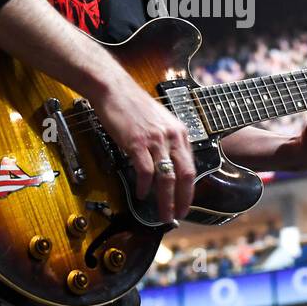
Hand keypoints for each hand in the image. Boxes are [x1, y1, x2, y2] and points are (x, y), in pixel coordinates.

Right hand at [88, 73, 194, 222]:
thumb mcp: (161, 122)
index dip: (190, 190)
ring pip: (166, 177)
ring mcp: (155, 140)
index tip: (186, 204)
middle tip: (178, 216)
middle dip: (183, 200)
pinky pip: (145, 171)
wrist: (115, 90)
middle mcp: (171, 136)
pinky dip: (144, 186)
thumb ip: (169, 142)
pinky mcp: (137, 142)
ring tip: (163, 214)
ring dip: (165, 200)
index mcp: (180, 132)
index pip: (191, 168)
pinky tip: (141, 194)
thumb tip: (171, 166)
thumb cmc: (135, 106)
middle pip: (184, 176)